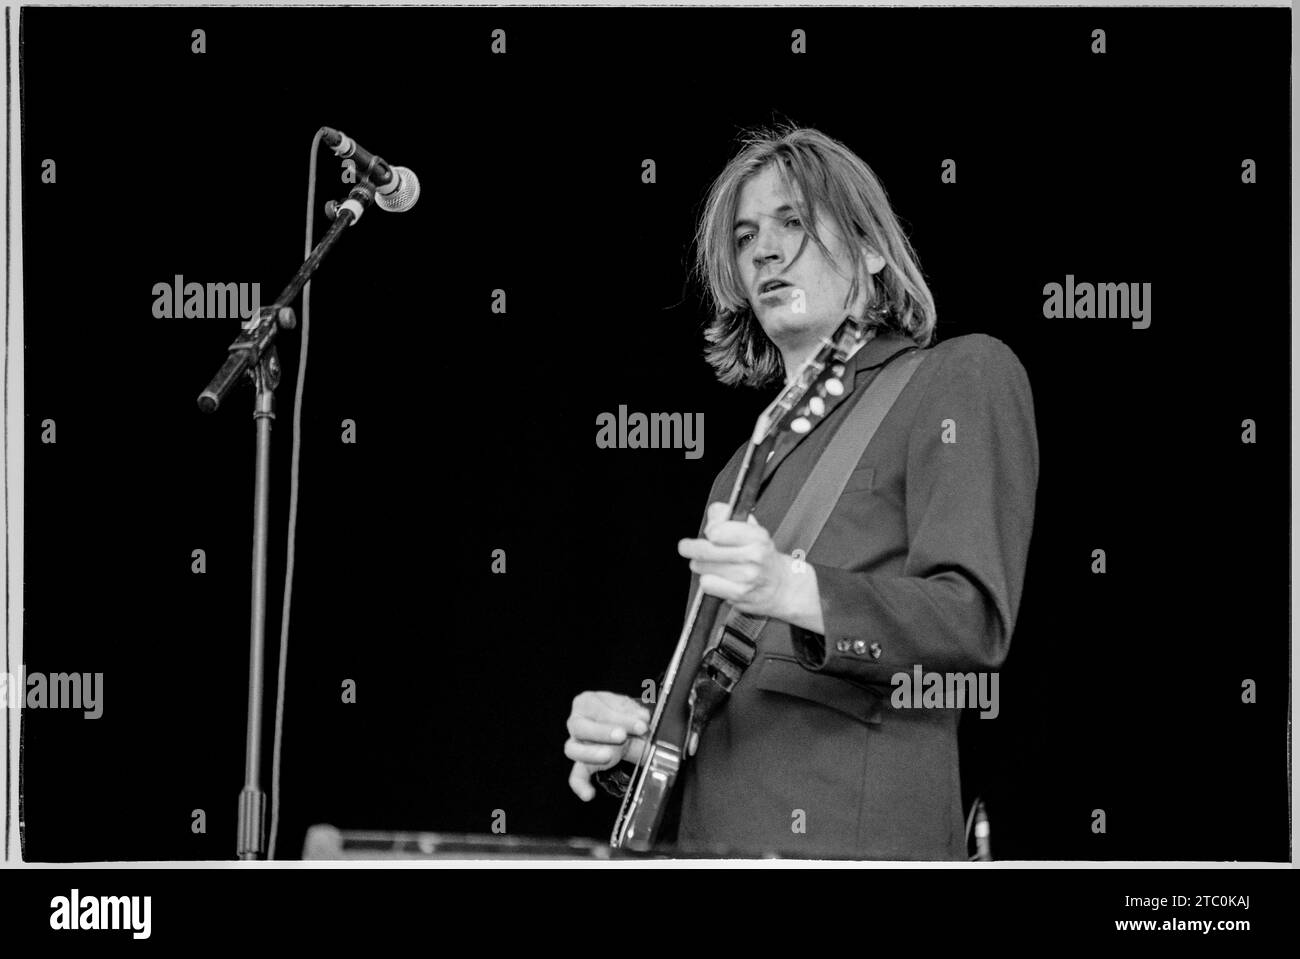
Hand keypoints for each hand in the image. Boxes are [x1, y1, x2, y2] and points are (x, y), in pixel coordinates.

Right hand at [565, 691, 649, 801]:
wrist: (629, 729)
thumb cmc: (625, 716)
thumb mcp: (632, 710)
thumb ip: (637, 713)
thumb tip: (642, 719)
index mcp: (587, 703)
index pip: (598, 707)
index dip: (621, 716)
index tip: (641, 723)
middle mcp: (576, 722)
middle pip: (580, 727)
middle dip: (602, 731)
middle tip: (622, 736)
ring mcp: (576, 744)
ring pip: (572, 750)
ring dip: (591, 753)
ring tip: (609, 755)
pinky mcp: (581, 763)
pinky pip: (575, 776)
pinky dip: (581, 785)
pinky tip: (589, 794)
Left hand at [677, 502, 794, 618]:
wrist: (780, 585)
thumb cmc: (760, 555)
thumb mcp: (750, 528)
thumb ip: (727, 515)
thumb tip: (713, 516)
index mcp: (757, 535)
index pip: (718, 530)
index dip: (709, 531)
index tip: (709, 533)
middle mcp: (755, 555)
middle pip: (705, 550)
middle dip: (691, 548)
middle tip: (687, 547)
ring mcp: (748, 576)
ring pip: (703, 567)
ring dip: (701, 566)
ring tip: (711, 565)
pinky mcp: (740, 593)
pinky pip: (707, 584)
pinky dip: (708, 581)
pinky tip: (718, 579)